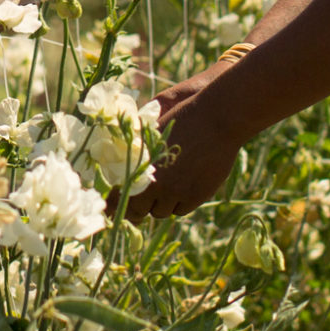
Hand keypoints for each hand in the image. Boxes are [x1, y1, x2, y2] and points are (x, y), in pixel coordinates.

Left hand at [129, 73, 249, 221]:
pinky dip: (177, 204)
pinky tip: (179, 192)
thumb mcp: (152, 133)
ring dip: (159, 205)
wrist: (217, 119)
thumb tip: (119, 167)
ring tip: (161, 193)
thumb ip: (136, 152)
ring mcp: (177, 192)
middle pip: (138, 210)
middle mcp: (156, 183)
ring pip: (160, 212)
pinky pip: (180, 210)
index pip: (120, 195)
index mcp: (140, 167)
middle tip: (138, 204)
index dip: (115, 202)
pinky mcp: (196, 196)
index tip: (112, 206)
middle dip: (136, 208)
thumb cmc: (182, 118)